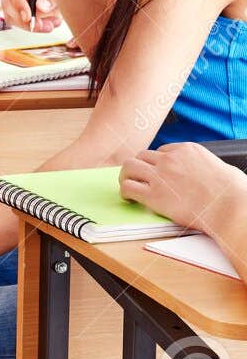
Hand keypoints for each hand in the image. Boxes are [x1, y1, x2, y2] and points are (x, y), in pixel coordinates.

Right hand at [1, 0, 60, 32]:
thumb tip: (41, 7)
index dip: (19, 3)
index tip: (28, 17)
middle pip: (9, 3)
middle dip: (25, 19)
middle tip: (43, 26)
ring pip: (11, 15)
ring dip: (29, 24)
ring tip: (50, 24)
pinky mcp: (13, 6)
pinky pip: (16, 20)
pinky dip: (30, 25)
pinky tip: (46, 23)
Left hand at [120, 144, 246, 233]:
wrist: (231, 208)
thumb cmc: (234, 193)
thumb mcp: (225, 169)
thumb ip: (211, 167)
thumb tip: (216, 172)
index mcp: (188, 150)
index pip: (163, 150)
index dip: (158, 162)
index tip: (158, 172)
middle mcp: (170, 159)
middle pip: (142, 156)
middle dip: (140, 166)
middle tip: (139, 177)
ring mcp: (160, 176)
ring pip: (129, 166)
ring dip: (127, 175)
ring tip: (129, 185)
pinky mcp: (154, 195)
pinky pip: (128, 187)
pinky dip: (125, 192)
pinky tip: (130, 198)